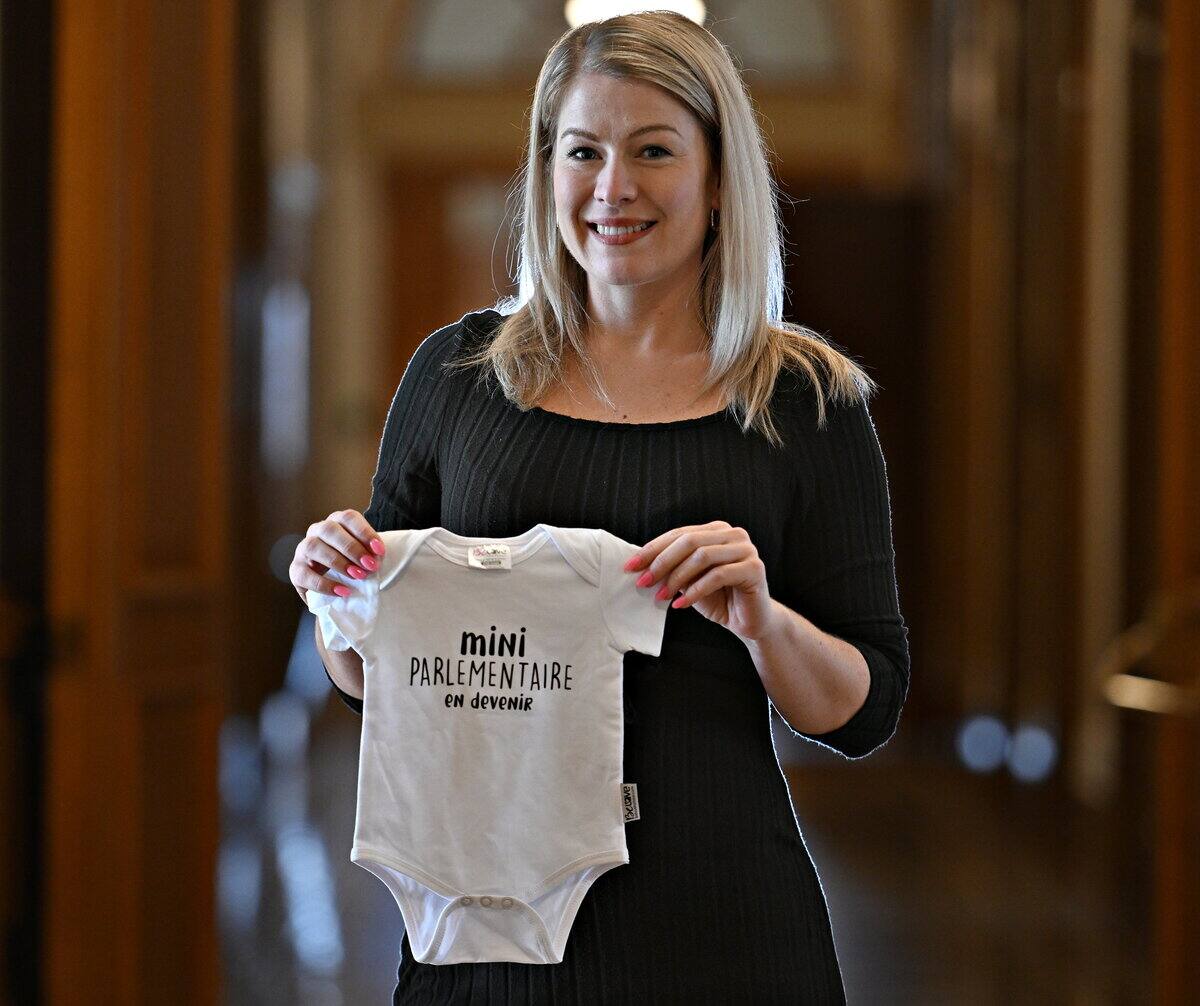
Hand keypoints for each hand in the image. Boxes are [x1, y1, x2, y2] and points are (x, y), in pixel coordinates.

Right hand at [290, 509, 385, 603]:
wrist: (331, 584)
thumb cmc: (352, 564)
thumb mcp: (362, 556)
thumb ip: (369, 554)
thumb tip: (377, 559)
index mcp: (337, 522)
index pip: (348, 518)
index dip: (364, 532)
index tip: (379, 550)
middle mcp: (317, 530)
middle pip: (330, 530)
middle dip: (352, 548)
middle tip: (370, 565)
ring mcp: (303, 549)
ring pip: (314, 547)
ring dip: (338, 562)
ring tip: (357, 576)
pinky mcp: (295, 570)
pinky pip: (305, 574)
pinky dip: (324, 584)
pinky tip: (342, 591)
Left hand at [625, 521, 778, 641]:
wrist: (750, 622)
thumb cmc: (719, 599)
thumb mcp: (689, 580)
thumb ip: (672, 568)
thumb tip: (639, 565)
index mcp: (716, 530)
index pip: (679, 534)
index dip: (653, 549)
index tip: (630, 566)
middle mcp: (733, 534)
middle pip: (689, 541)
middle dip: (661, 562)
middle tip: (643, 582)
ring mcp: (746, 549)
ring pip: (702, 556)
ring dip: (676, 577)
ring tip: (660, 596)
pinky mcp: (754, 568)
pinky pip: (718, 576)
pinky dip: (695, 591)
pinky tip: (681, 604)